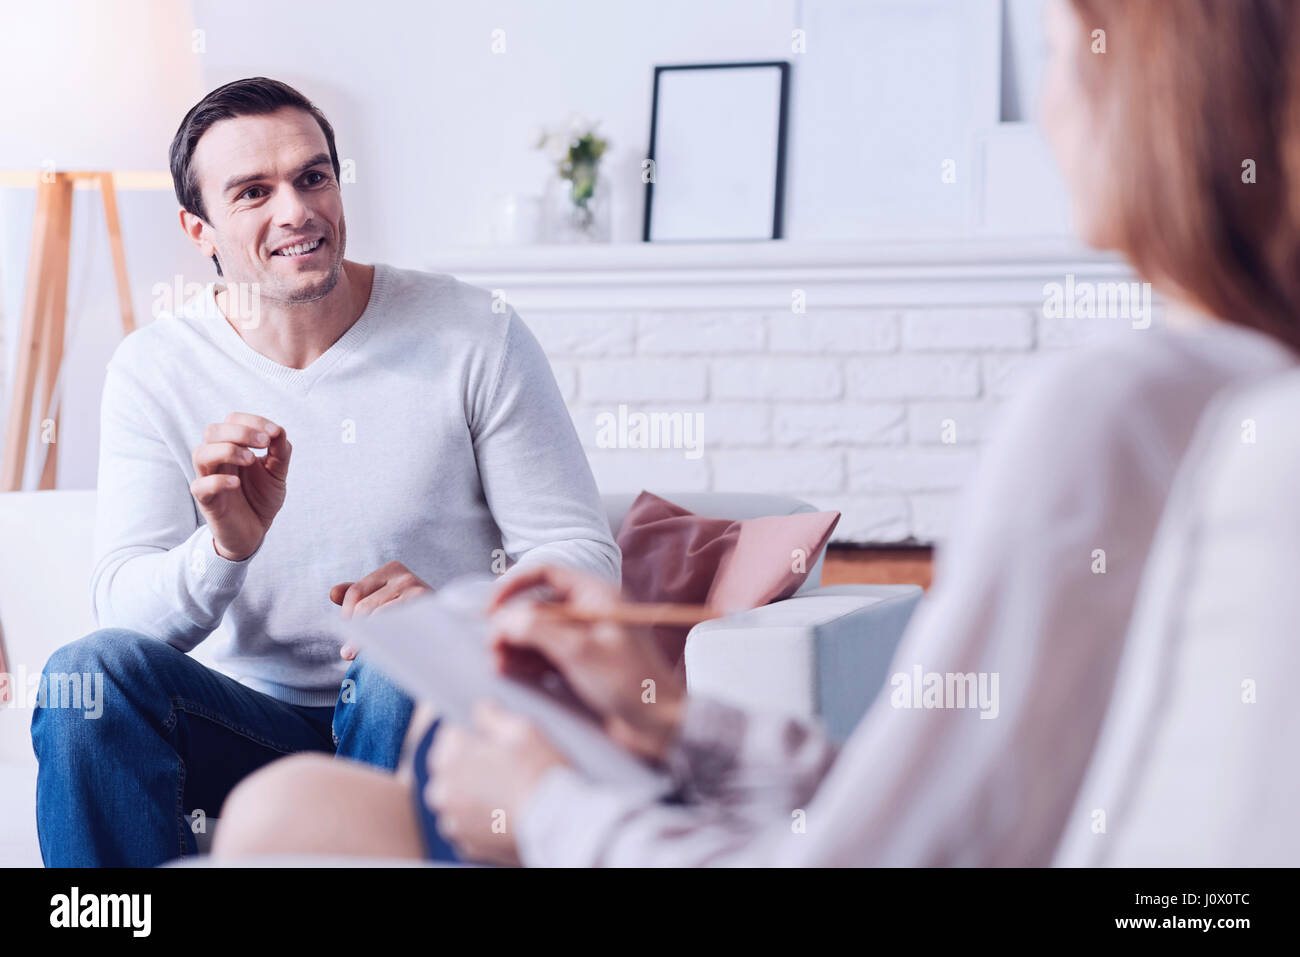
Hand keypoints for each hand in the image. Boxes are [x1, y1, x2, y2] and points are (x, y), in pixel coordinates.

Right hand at [189, 413, 290, 561]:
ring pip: (201, 453)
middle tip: (264, 443)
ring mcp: (209, 478)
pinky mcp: (206, 500)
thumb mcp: (277, 473)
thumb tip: (279, 430)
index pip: (233, 420)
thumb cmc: (261, 498)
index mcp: (234, 447)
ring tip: (251, 460)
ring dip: (227, 450)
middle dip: (239, 431)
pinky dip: (217, 481)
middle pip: (212, 431)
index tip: (274, 433)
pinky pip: (200, 485)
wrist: (254, 532)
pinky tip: (236, 483)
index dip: (253, 421)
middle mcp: (218, 459)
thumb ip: (280, 452)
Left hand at [332, 561, 433, 658]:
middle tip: (348, 653)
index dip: (346, 616)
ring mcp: (418, 592)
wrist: (447, 625)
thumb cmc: (409, 612)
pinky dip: (386, 640)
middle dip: (354, 632)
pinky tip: (385, 650)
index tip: (346, 636)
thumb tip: (333, 593)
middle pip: (365, 607)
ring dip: (368, 639)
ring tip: (361, 653)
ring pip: (379, 619)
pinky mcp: (426, 610)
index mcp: (391, 569)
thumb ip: (358, 595)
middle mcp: (405, 576)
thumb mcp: (383, 598)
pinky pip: (396, 628)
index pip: (355, 592)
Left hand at [426, 699, 568, 865]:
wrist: (560, 824)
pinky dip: (483, 821)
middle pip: (450, 769)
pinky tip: (508, 814)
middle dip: (471, 766)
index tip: (495, 743)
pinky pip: (470, 827)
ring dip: (475, 796)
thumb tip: (481, 709)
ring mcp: (453, 822)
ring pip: (458, 800)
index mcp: (451, 756)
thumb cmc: (542, 774)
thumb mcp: (522, 728)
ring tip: (509, 794)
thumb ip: (492, 715)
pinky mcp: (468, 847)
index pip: (450, 735)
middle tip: (506, 768)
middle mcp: (443, 791)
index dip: (475, 736)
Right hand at [486, 565, 686, 762]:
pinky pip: (546, 656)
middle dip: (512, 624)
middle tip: (493, 647)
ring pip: (539, 633)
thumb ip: (538, 630)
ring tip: (497, 663)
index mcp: (597, 595)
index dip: (514, 585)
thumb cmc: (632, 683)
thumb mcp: (580, 651)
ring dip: (515, 645)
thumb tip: (504, 620)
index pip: (546, 574)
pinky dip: (527, 661)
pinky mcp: (582, 665)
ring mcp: (585, 640)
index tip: (492, 608)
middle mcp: (590, 612)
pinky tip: (510, 671)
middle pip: (539, 607)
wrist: (661, 725)